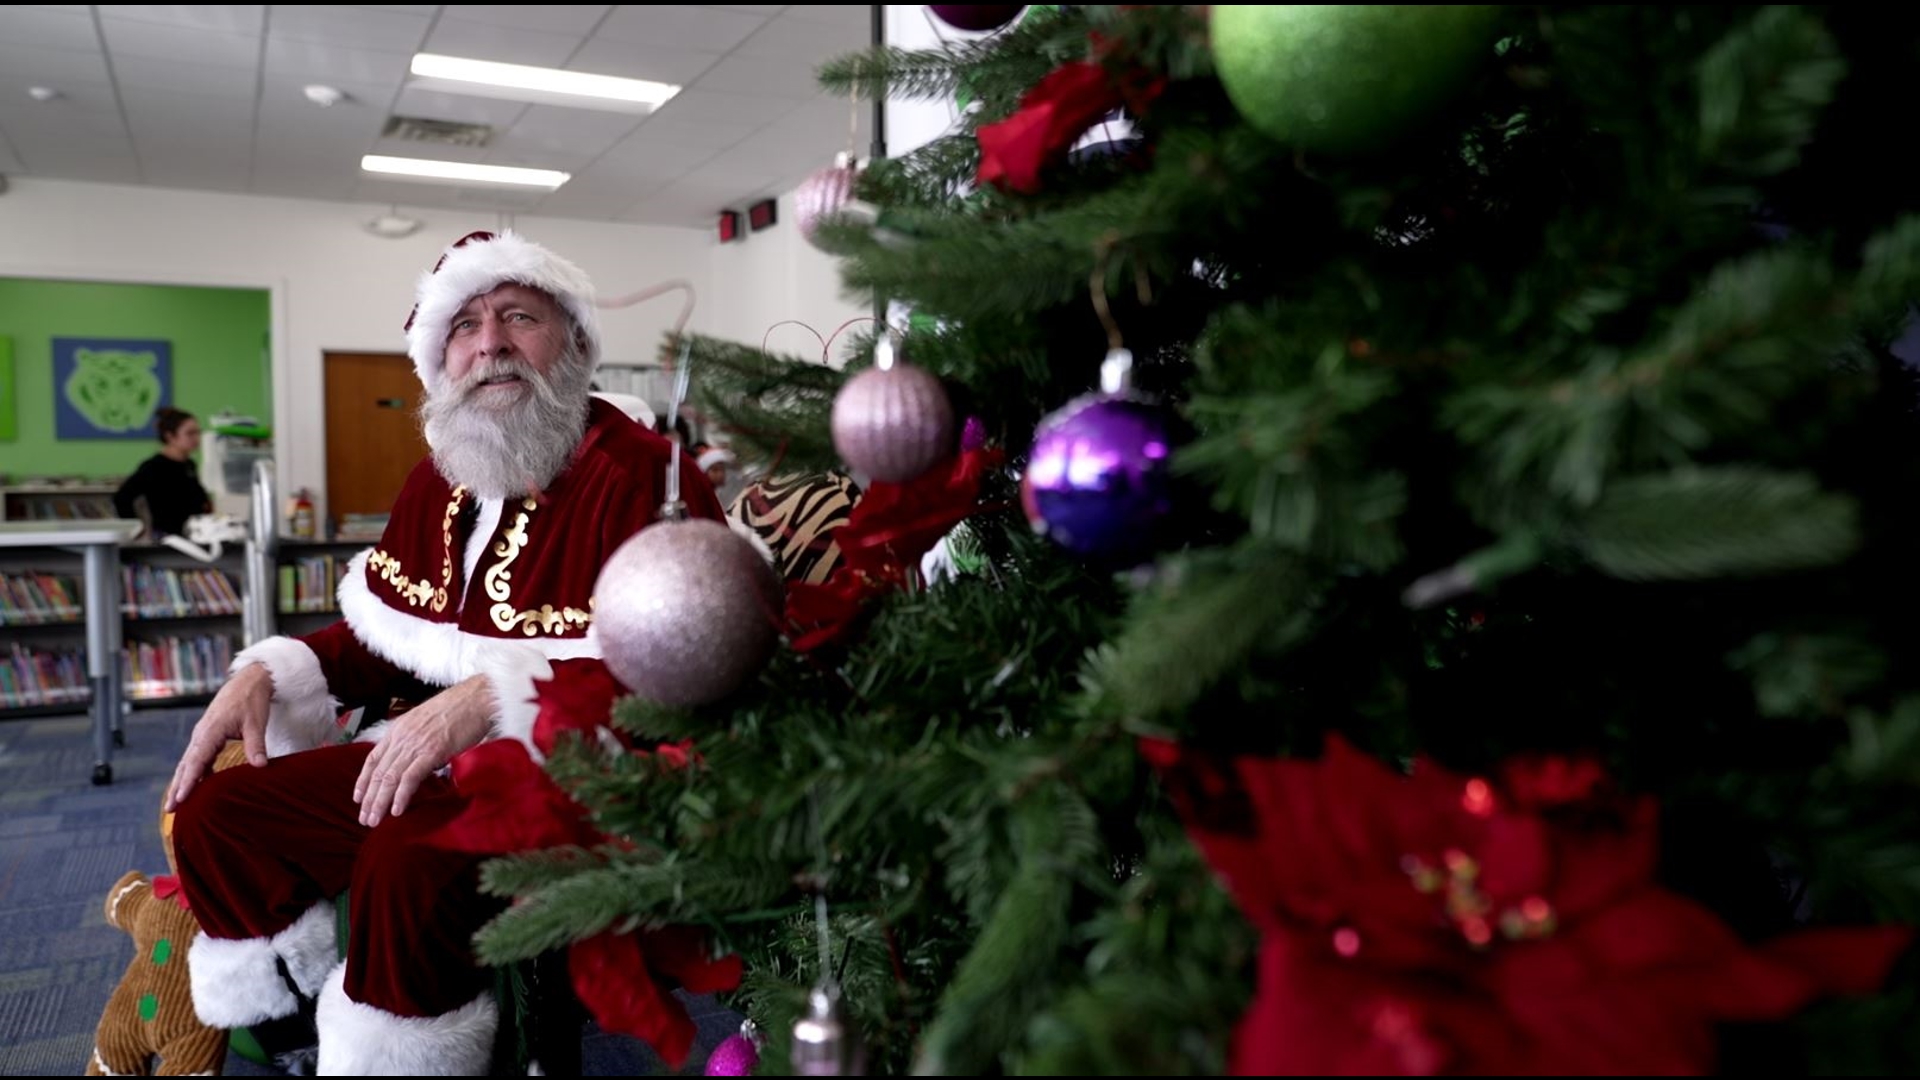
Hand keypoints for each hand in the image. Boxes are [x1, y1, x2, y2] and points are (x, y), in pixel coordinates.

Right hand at [166, 663, 272, 810]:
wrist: (249, 680)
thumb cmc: (251, 700)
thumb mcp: (256, 722)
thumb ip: (256, 745)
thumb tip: (260, 766)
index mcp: (210, 731)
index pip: (196, 761)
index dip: (188, 781)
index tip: (180, 798)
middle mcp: (201, 734)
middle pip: (186, 765)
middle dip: (177, 787)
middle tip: (170, 810)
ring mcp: (202, 735)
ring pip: (189, 762)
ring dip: (182, 781)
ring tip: (177, 803)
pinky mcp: (208, 735)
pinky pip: (197, 757)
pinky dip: (194, 772)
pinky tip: (196, 785)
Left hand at [353, 675, 494, 826]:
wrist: (477, 698)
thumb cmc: (459, 709)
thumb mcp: (426, 721)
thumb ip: (416, 740)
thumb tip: (418, 762)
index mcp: (399, 729)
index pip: (372, 759)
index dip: (363, 781)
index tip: (359, 798)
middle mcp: (402, 737)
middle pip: (378, 772)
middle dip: (369, 799)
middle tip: (365, 819)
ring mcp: (416, 745)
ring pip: (389, 778)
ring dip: (380, 802)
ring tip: (374, 820)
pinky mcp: (432, 752)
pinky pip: (410, 777)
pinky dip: (401, 795)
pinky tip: (396, 810)